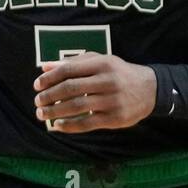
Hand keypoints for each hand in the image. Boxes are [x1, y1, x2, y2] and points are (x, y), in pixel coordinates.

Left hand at [32, 52, 156, 133]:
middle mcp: (107, 81)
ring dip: (55, 111)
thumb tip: (45, 67)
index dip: (50, 78)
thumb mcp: (100, 61)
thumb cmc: (119, 73)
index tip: (37, 85)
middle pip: (71, 88)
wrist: (150, 89)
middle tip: (37, 101)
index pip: (69, 70)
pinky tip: (58, 126)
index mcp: (102, 64)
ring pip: (77, 107)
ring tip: (42, 114)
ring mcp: (112, 100)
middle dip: (50, 96)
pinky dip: (69, 126)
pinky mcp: (115, 118)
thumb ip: (73, 62)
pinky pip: (87, 123)